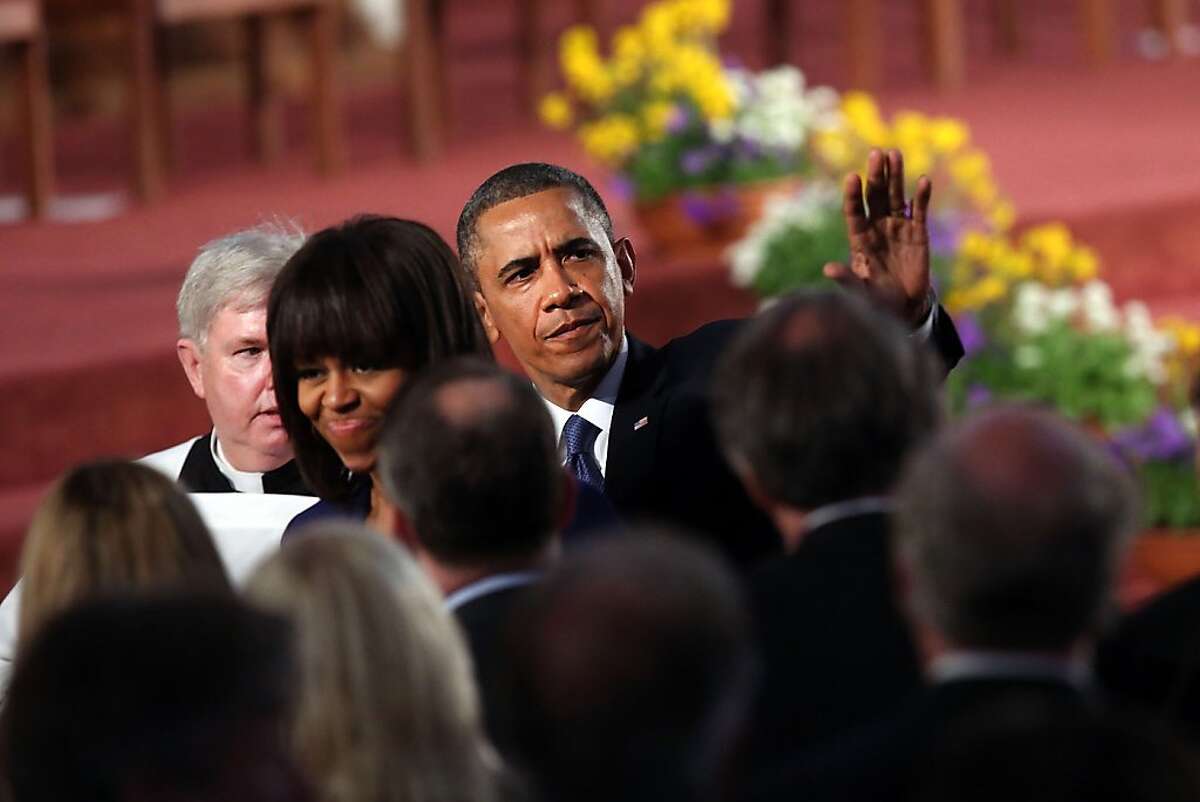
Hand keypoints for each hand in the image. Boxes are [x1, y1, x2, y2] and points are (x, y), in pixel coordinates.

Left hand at [824, 148, 932, 326]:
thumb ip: (846, 279)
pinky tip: (923, 180)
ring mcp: (898, 228)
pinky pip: (920, 211)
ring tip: (894, 154)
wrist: (902, 307)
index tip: (852, 177)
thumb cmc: (875, 300)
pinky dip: (922, 196)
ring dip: (896, 176)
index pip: (854, 212)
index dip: (853, 195)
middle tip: (876, 153)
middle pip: (875, 197)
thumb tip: (828, 268)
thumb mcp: (860, 292)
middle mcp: (877, 228)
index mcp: (859, 239)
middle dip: (875, 176)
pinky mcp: (918, 233)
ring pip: (896, 196)